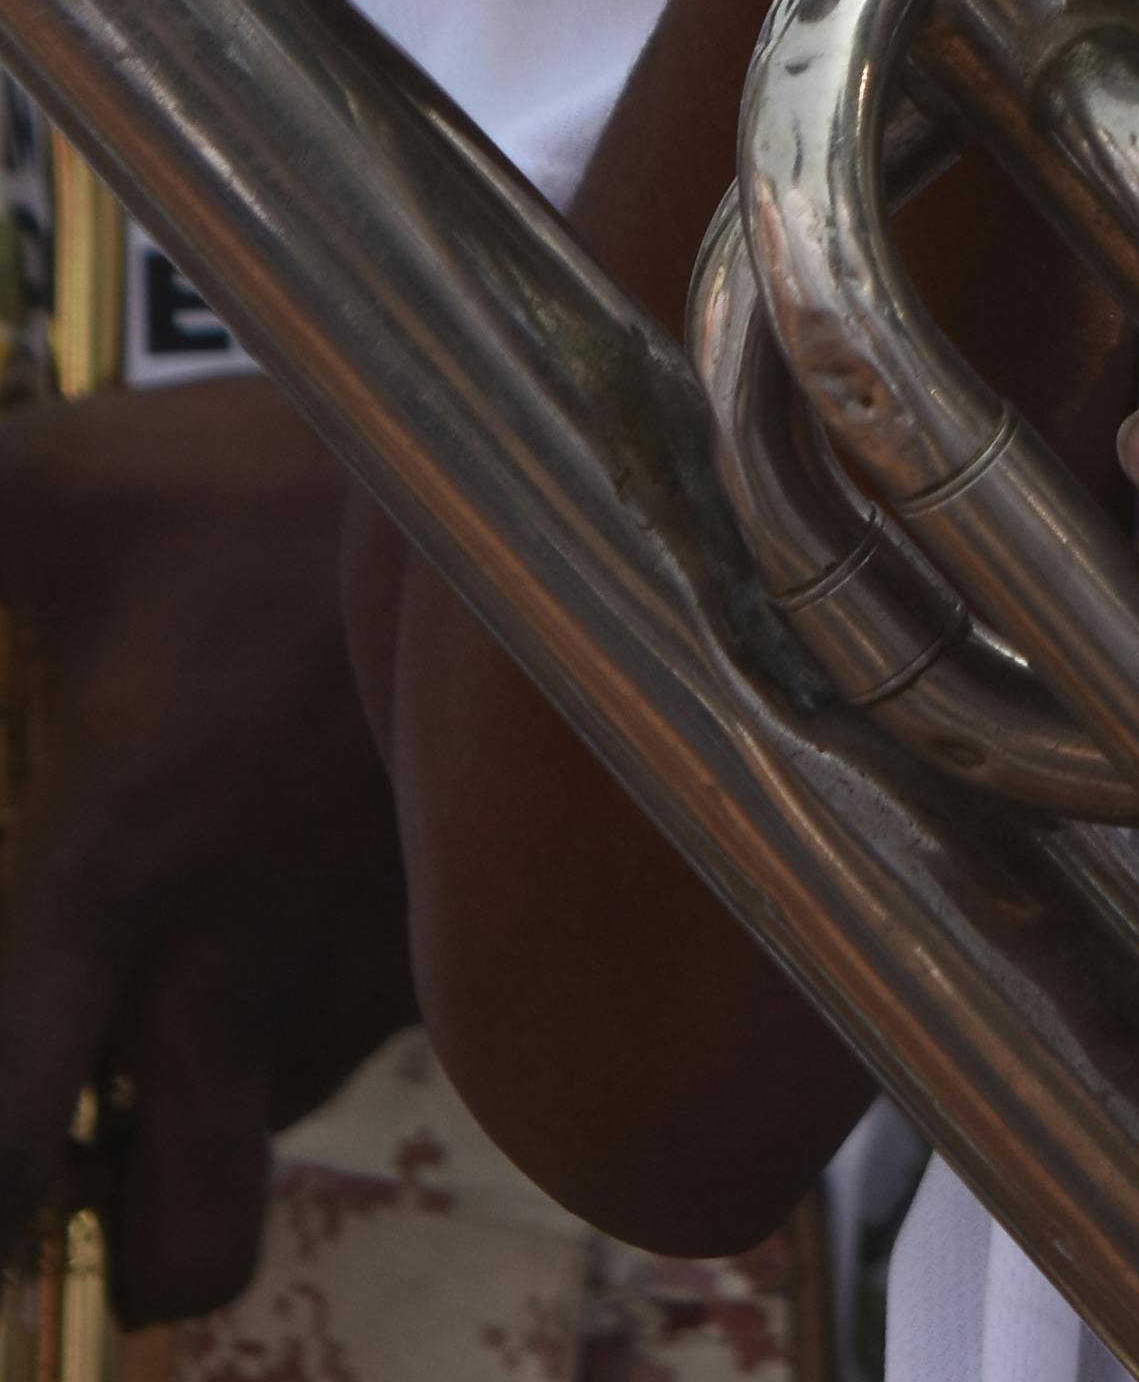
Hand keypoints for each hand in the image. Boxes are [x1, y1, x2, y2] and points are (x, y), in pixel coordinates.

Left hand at [0, 378, 412, 1323]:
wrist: (504, 452)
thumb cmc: (256, 476)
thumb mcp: (56, 485)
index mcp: (115, 861)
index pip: (12, 1125)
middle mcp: (237, 947)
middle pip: (188, 1242)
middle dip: (130, 1271)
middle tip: (82, 1179)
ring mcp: (362, 941)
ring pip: (279, 1125)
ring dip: (221, 1102)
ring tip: (177, 1006)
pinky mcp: (460, 906)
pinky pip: (375, 1021)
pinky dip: (315, 1004)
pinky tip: (286, 906)